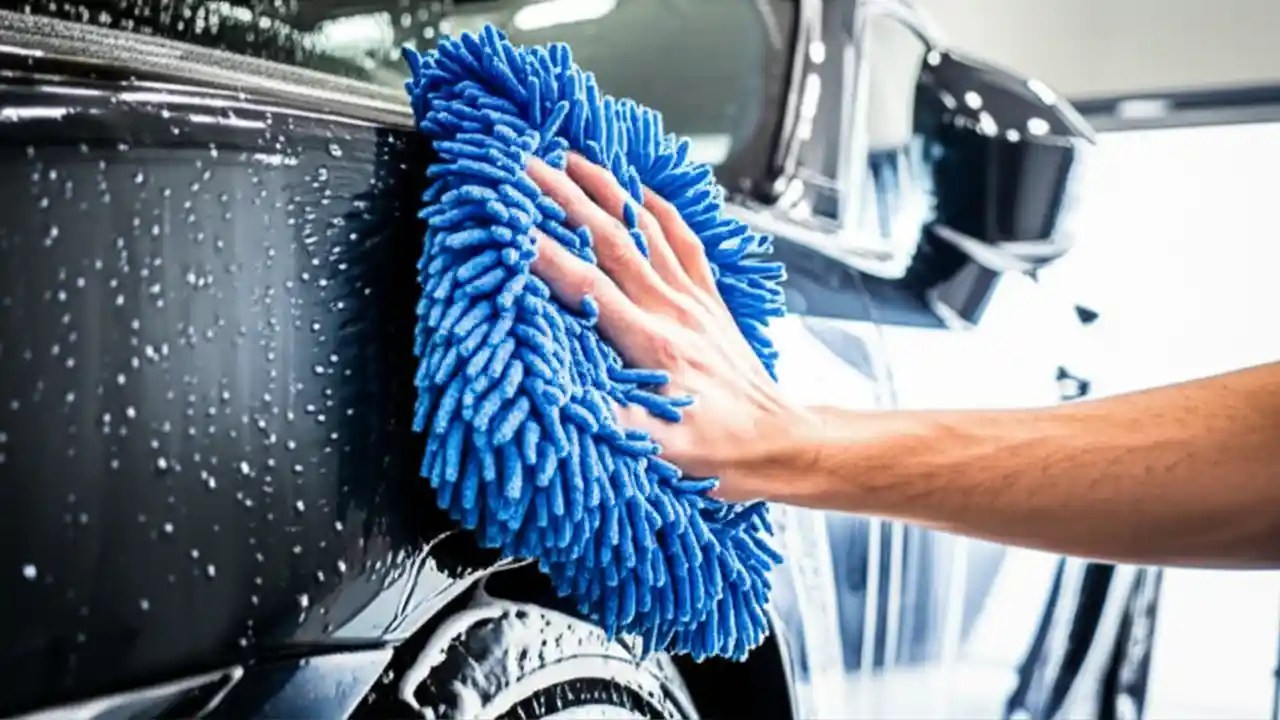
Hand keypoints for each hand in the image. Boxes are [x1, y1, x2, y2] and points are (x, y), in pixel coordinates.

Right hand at [525, 154, 813, 500]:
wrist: (777, 443)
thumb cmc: (716, 452)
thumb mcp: (657, 450)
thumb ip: (610, 419)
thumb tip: (559, 393)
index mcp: (651, 345)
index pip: (586, 285)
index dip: (545, 252)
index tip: (511, 223)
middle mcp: (671, 310)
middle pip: (609, 238)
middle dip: (564, 197)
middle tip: (528, 165)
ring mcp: (693, 299)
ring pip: (644, 227)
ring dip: (607, 189)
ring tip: (572, 158)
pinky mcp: (709, 300)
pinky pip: (684, 240)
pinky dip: (660, 208)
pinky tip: (641, 188)